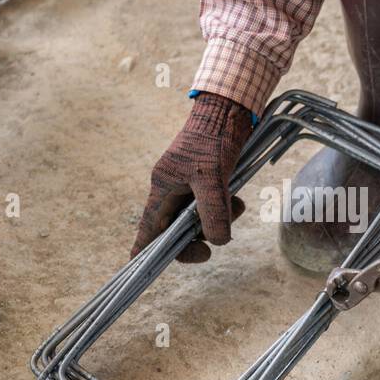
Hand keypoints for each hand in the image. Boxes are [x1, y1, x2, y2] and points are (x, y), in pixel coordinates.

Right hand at [131, 92, 251, 263]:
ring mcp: (190, 187)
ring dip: (218, 220)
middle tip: (213, 245)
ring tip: (235, 206)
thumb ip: (213, 212)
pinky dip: (226, 208)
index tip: (142, 268)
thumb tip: (218, 242)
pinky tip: (238, 198)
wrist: (228, 111)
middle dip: (197, 238)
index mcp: (163, 188)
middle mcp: (173, 190)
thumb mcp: (212, 178)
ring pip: (200, 219)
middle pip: (177, 230)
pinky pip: (214, 206)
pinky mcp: (207, 182)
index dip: (146, 250)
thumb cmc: (212, 139)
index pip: (149, 228)